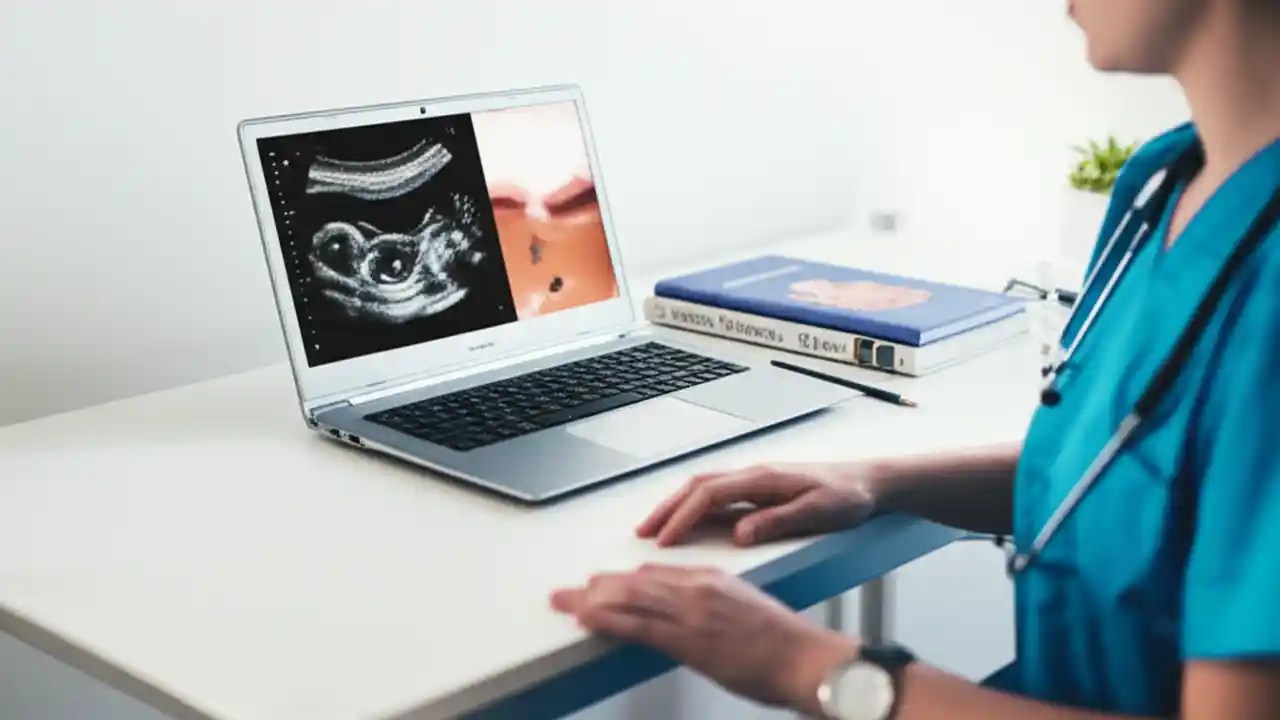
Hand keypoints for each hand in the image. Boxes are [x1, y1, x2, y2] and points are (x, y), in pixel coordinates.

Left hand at [551, 565, 857, 715]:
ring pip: (629, 599)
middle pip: (635, 583)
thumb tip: (693, 621)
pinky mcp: (689, 639)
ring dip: (591, 601)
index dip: (623, 580)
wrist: (806, 659)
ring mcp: (691, 612)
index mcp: (713, 579)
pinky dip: (608, 620)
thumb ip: (715, 609)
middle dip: (597, 587)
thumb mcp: (746, 612)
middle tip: (569, 591)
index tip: (601, 583)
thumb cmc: (785, 645)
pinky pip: (638, 625)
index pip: (656, 574)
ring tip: (565, 602)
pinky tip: (588, 619)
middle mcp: (697, 588)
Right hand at [637, 462, 880, 546]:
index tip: (665, 540)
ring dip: (677, 506)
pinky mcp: (760, 490)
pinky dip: (694, 508)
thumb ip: (778, 521)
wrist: (871, 483)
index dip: (684, 517)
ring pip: (704, 489)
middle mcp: (754, 475)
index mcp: (763, 478)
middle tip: (644, 533)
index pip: (710, 495)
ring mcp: (755, 481)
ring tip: (655, 529)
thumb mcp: (818, 512)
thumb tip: (739, 533)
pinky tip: (688, 524)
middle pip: (697, 486)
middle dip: (667, 508)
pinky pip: (717, 496)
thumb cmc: (849, 496)